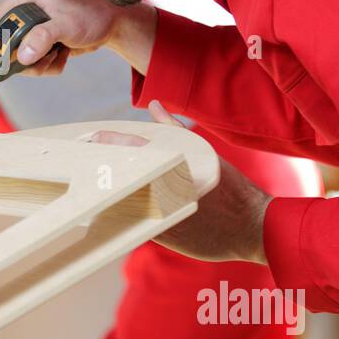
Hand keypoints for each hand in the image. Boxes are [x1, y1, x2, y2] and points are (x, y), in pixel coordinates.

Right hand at [0, 0, 158, 81]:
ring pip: (16, 59)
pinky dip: (46, 65)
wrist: (113, 23)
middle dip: (18, 63)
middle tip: (32, 69)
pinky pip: (30, 63)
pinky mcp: (36, 39)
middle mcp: (20, 8)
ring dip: (38, 66)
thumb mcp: (68, 26)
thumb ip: (44, 38)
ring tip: (59, 54)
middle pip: (1, 46)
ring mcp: (27, 25)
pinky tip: (63, 55)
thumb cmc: (93, 16)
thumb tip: (21, 57)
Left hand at [90, 101, 271, 263]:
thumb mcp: (203, 152)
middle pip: (121, 174)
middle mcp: (163, 188)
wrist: (253, 228)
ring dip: (108, 189)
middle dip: (103, 165)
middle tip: (85, 158)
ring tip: (93, 180)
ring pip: (124, 198)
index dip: (107, 143)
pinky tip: (110, 204)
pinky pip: (132, 220)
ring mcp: (160, 212)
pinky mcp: (160, 234)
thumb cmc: (229, 188)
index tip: (91, 138)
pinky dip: (121, 210)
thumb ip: (174, 130)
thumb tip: (154, 104)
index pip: (129, 149)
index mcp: (173, 164)